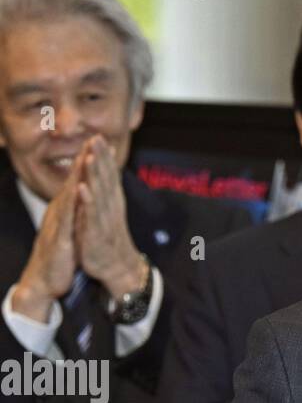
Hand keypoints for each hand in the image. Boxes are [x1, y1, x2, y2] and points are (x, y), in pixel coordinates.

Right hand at [11, 152, 84, 319]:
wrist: (44, 279)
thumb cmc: (59, 254)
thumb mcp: (69, 229)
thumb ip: (75, 211)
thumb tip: (82, 195)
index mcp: (65, 209)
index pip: (77, 180)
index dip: (87, 161)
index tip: (98, 142)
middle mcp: (60, 212)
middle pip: (72, 181)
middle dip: (83, 159)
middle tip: (94, 138)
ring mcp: (58, 224)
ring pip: (69, 195)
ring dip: (78, 175)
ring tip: (87, 156)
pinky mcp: (59, 238)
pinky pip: (67, 218)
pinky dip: (73, 203)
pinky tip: (79, 190)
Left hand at [75, 134, 145, 298]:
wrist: (117, 267)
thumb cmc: (108, 238)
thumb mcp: (109, 212)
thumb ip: (107, 191)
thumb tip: (105, 170)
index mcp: (112, 201)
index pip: (109, 175)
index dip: (104, 156)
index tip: (98, 135)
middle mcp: (111, 208)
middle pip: (106, 179)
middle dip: (101, 158)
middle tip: (96, 137)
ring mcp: (104, 220)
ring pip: (100, 194)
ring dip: (96, 175)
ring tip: (91, 156)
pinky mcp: (96, 234)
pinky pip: (91, 215)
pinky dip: (88, 201)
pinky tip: (83, 188)